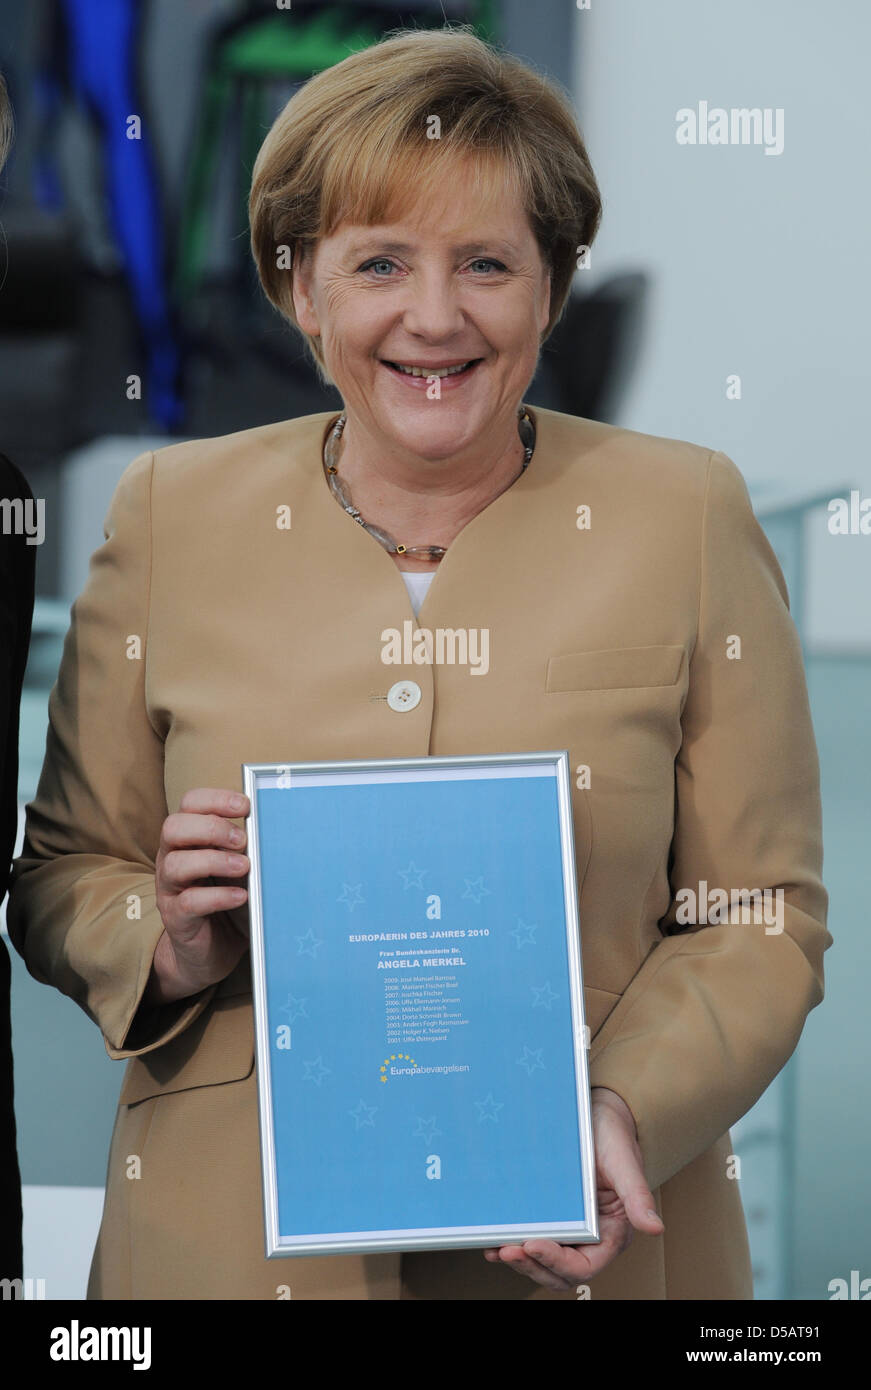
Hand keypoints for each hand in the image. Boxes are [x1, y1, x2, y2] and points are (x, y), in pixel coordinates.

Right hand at [147, 788, 250, 1004]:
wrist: (212, 952)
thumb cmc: (229, 902)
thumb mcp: (242, 870)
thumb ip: (250, 849)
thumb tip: (276, 830)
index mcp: (189, 839)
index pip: (190, 804)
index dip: (215, 799)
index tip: (245, 806)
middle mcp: (172, 859)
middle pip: (173, 827)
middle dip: (211, 827)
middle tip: (242, 839)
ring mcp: (170, 890)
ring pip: (175, 864)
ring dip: (214, 861)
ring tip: (244, 867)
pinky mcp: (176, 919)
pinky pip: (188, 903)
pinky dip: (217, 896)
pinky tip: (240, 896)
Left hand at [482, 1086, 663, 1291]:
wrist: (599, 1115)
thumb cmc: (615, 1137)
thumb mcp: (625, 1163)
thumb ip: (638, 1197)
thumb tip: (655, 1228)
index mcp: (612, 1233)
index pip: (583, 1265)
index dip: (557, 1262)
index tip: (533, 1245)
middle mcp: (590, 1238)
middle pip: (559, 1272)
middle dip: (532, 1266)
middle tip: (507, 1250)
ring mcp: (569, 1229)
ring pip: (542, 1263)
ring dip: (520, 1261)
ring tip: (496, 1249)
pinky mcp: (552, 1216)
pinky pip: (532, 1241)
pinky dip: (515, 1246)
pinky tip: (494, 1242)